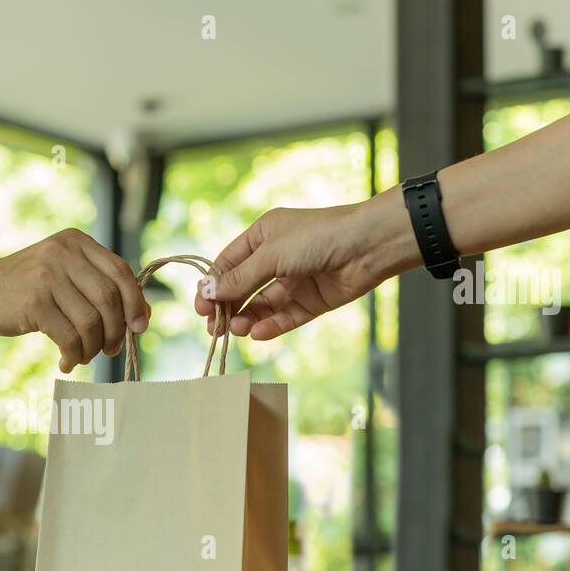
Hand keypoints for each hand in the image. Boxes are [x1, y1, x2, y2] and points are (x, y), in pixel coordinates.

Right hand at [0, 229, 148, 372]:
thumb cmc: (27, 289)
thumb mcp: (63, 275)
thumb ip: (99, 287)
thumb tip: (143, 316)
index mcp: (76, 242)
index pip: (121, 271)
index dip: (136, 302)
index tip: (138, 328)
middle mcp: (63, 253)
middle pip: (109, 298)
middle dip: (115, 331)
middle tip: (109, 350)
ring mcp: (47, 275)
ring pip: (91, 321)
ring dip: (93, 347)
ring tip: (83, 356)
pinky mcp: (33, 301)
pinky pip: (69, 337)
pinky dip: (73, 355)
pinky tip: (66, 362)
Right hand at [195, 201, 405, 339]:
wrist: (369, 246)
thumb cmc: (319, 236)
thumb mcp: (271, 255)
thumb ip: (240, 278)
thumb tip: (207, 292)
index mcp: (263, 236)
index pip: (228, 264)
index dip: (213, 285)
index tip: (201, 307)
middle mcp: (276, 258)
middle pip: (243, 288)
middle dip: (227, 307)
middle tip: (213, 327)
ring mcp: (294, 281)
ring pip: (262, 305)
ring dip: (247, 318)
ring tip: (236, 330)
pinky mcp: (311, 301)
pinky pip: (285, 317)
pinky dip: (271, 326)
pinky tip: (258, 334)